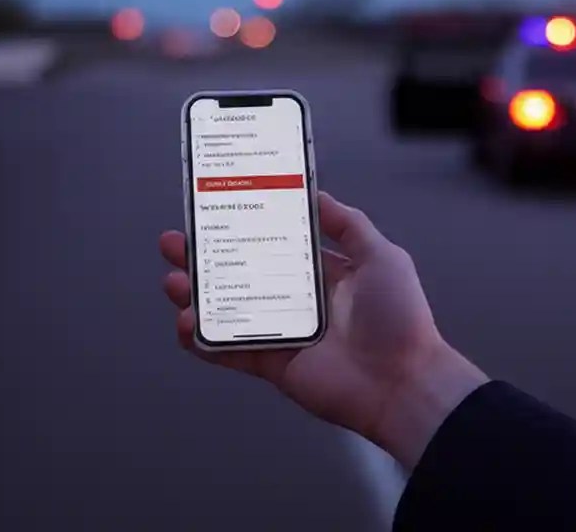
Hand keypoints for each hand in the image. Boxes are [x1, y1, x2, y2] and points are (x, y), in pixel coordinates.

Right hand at [158, 191, 488, 468]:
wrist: (403, 383)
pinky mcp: (272, 365)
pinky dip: (203, 341)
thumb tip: (316, 193)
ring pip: (226, 310)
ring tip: (172, 281)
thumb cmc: (398, 317)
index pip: (271, 244)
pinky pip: (229, 351)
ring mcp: (282, 334)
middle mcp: (297, 301)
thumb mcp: (381, 256)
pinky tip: (185, 324)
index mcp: (322, 274)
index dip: (242, 228)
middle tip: (173, 243)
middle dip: (204, 258)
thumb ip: (348, 224)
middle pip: (240, 274)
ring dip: (194, 296)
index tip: (212, 210)